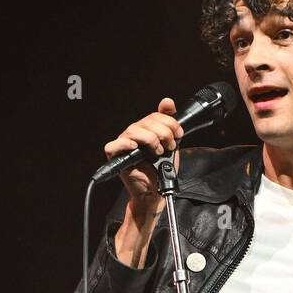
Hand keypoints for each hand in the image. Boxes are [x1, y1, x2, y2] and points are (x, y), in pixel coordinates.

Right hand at [104, 97, 182, 212]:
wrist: (155, 192)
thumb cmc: (160, 170)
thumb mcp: (171, 145)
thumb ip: (169, 124)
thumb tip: (167, 101)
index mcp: (146, 130)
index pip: (155, 115)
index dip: (169, 122)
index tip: (179, 134)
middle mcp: (134, 134)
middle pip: (146, 121)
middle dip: (164, 132)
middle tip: (170, 146)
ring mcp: (124, 144)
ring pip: (134, 130)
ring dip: (150, 139)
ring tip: (157, 152)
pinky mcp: (116, 157)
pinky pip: (114, 146)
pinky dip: (125, 144)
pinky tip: (136, 148)